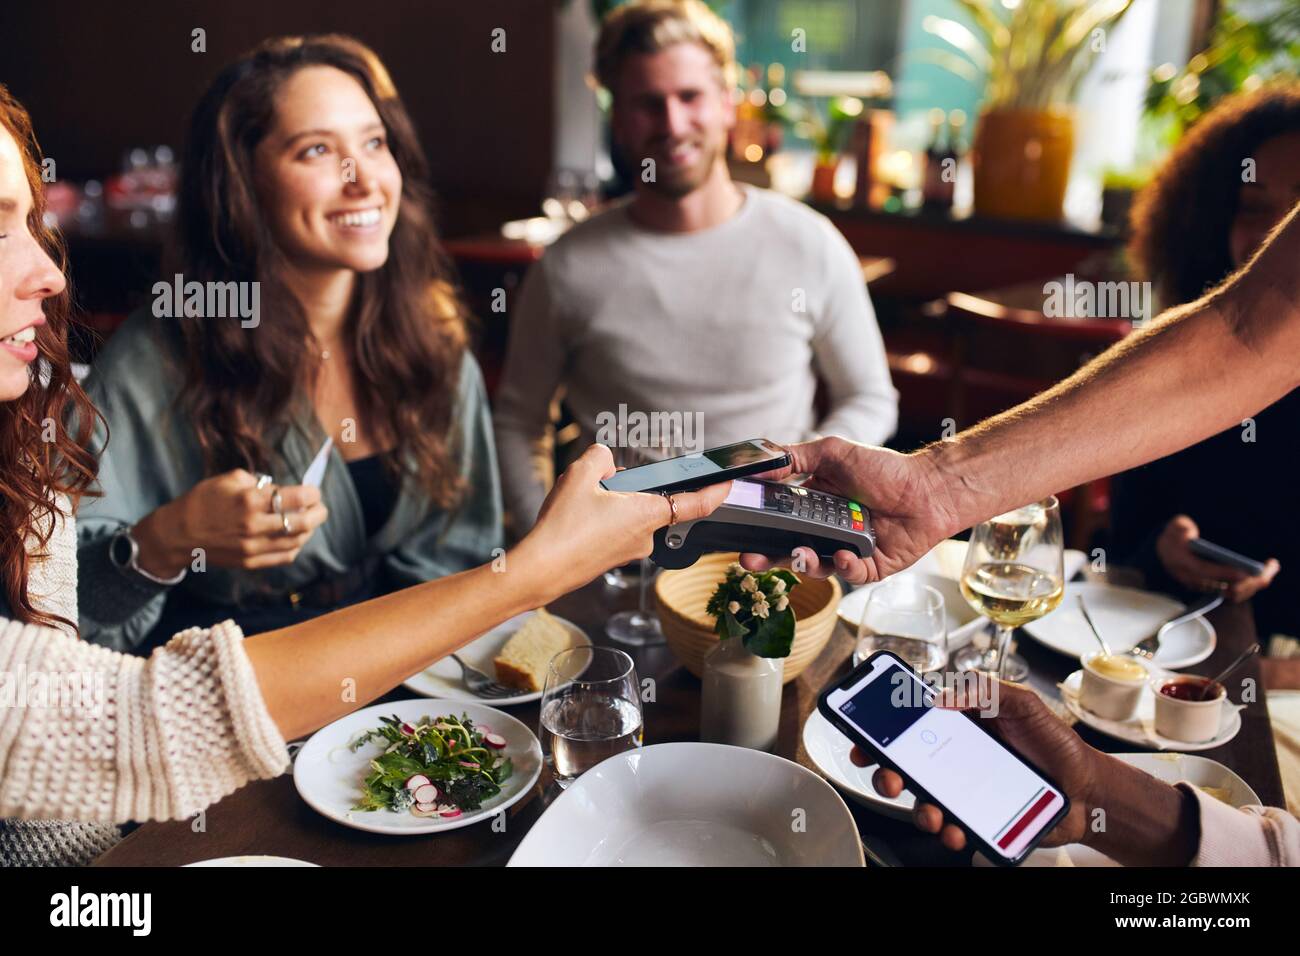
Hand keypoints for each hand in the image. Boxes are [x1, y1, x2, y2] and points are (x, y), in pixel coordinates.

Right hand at [133, 469, 327, 575]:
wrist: (178, 534)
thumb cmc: (202, 501)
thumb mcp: (228, 480)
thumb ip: (259, 482)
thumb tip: (281, 489)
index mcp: (250, 502)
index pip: (297, 498)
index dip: (312, 494)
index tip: (314, 491)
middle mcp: (255, 526)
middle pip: (303, 522)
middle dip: (318, 513)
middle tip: (320, 507)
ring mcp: (253, 548)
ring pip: (297, 541)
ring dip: (309, 530)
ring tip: (309, 520)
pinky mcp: (251, 562)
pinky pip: (285, 557)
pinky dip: (296, 546)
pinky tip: (296, 536)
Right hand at [518, 444, 730, 597]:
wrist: (541, 569)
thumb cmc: (563, 528)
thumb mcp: (580, 475)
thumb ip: (600, 457)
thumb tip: (606, 461)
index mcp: (647, 514)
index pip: (696, 503)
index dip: (715, 491)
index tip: (726, 482)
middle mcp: (645, 537)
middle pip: (650, 499)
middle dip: (628, 485)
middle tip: (599, 482)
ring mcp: (629, 551)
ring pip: (630, 513)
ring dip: (611, 502)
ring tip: (579, 503)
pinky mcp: (613, 558)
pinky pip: (616, 529)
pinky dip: (601, 518)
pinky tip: (577, 519)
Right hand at [739, 436, 957, 584]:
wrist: (928, 487)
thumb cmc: (885, 469)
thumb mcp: (833, 452)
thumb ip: (794, 457)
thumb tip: (757, 462)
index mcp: (814, 506)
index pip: (779, 522)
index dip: (760, 530)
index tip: (741, 533)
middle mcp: (827, 531)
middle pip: (790, 550)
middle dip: (768, 558)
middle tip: (750, 559)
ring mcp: (848, 551)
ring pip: (818, 567)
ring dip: (806, 563)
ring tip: (803, 554)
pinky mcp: (870, 568)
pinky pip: (851, 575)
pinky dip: (845, 567)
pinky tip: (847, 555)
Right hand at [853, 678, 1097, 852]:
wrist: (1088, 789)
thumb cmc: (1056, 744)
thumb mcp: (1023, 703)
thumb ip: (984, 690)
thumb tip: (939, 697)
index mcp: (959, 728)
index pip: (911, 728)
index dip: (882, 733)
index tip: (865, 739)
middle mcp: (955, 760)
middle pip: (906, 768)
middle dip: (887, 775)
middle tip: (891, 778)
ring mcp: (964, 791)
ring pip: (923, 803)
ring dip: (918, 810)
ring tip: (933, 814)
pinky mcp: (978, 818)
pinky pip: (953, 828)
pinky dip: (949, 832)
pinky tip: (958, 830)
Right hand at [1155, 515, 1278, 601]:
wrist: (1165, 551)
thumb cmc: (1176, 534)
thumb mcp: (1177, 526)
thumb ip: (1181, 527)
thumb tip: (1189, 533)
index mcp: (1181, 562)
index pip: (1204, 571)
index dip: (1225, 573)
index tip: (1244, 572)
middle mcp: (1191, 579)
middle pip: (1223, 586)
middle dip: (1247, 580)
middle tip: (1267, 569)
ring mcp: (1201, 586)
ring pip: (1231, 593)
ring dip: (1252, 584)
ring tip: (1269, 570)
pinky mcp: (1211, 589)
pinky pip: (1233, 593)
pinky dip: (1249, 587)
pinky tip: (1262, 575)